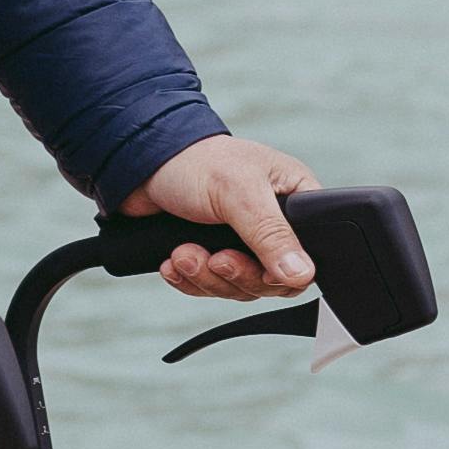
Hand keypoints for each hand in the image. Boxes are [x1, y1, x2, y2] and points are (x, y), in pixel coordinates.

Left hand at [125, 133, 318, 306]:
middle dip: (236, 276)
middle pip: (272, 279)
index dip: (284, 272)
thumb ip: (271, 235)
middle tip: (213, 259)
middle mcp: (272, 222)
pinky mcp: (211, 253)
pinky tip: (173, 262)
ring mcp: (241, 241)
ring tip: (183, 254)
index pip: (309, 253)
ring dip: (207, 278)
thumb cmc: (195, 161)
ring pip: (239, 287)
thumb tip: (302, 273)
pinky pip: (211, 288)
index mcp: (293, 198)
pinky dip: (190, 281)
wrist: (139, 164)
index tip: (259, 270)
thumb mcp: (239, 193)